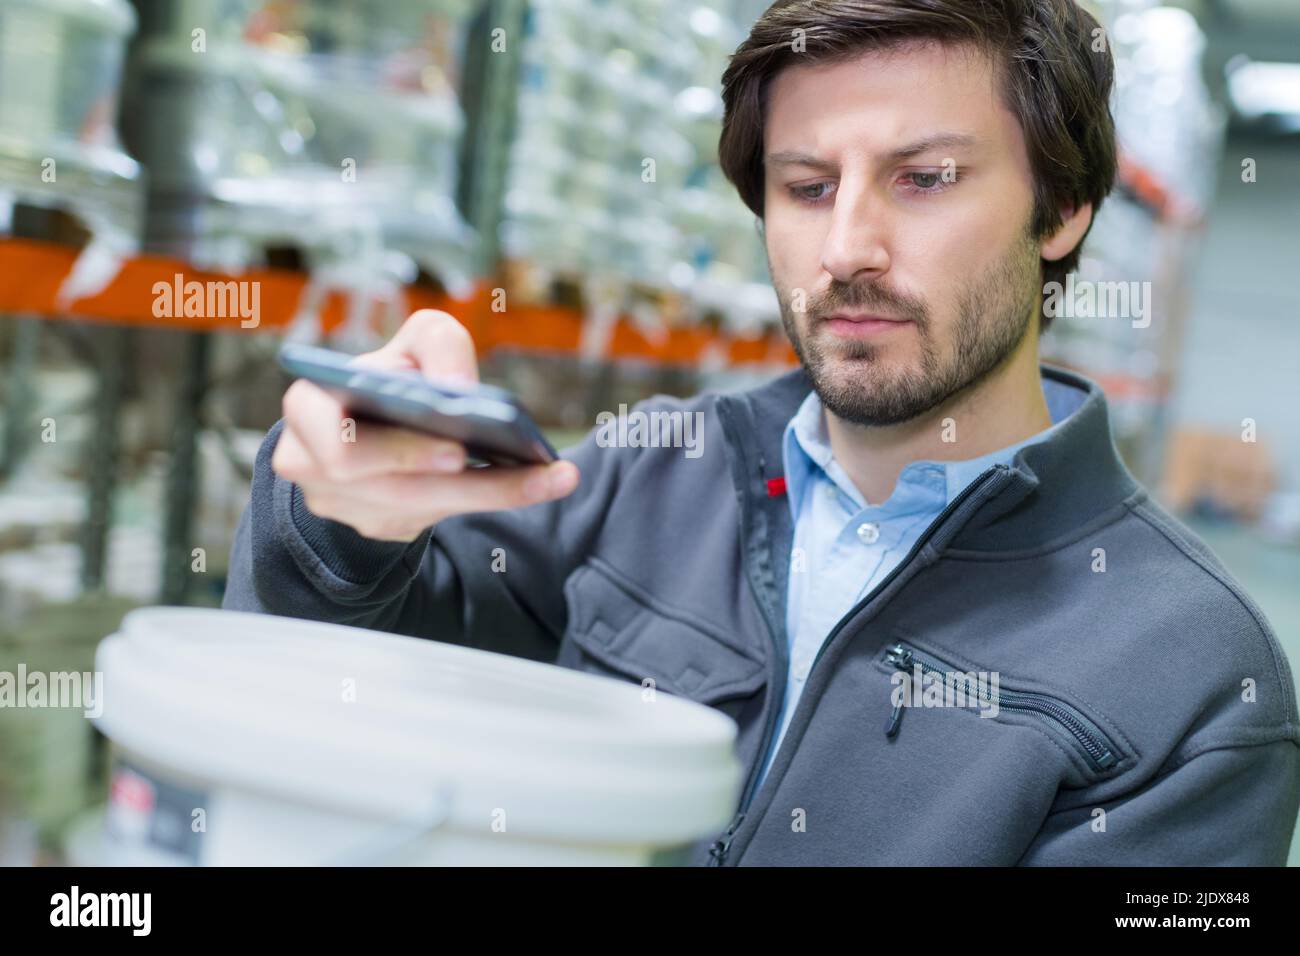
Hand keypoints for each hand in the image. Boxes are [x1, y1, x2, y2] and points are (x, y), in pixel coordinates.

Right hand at [271, 310, 579, 540]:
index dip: (394, 450)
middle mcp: (313, 465)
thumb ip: (438, 344)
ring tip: (556, 476)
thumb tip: (457, 386)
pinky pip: (437, 517)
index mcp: (309, 409)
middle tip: (514, 468)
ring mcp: (344, 505)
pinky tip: (544, 484)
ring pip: (419, 506)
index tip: (456, 449)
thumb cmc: (393, 378)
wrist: (373, 426)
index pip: (336, 439)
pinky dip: (494, 498)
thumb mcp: (413, 343)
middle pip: (383, 483)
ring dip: (492, 492)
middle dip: (451, 477)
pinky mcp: (380, 526)